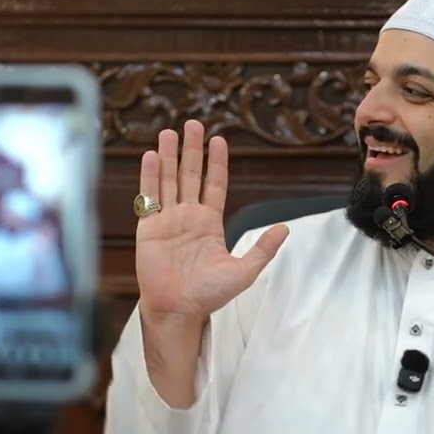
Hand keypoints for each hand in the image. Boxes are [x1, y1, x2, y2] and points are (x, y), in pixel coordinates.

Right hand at [135, 120, 288, 322]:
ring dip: (169, 156)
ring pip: (168, 180)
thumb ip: (263, 248)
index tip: (218, 140)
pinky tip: (152, 156)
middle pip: (190, 175)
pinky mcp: (148, 228)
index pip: (215, 184)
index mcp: (210, 223)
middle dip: (192, 150)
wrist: (179, 310)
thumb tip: (285, 228)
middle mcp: (188, 216)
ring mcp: (167, 220)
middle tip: (193, 124)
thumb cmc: (209, 294)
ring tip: (170, 131)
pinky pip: (149, 197)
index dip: (217, 162)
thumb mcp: (244, 270)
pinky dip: (150, 176)